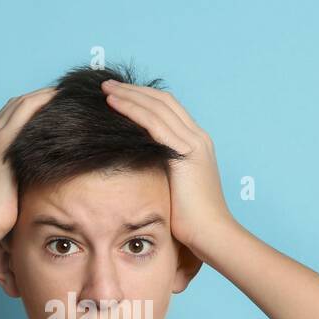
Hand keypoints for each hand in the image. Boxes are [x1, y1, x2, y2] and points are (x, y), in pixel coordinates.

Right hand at [0, 87, 57, 238]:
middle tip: (62, 94)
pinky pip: (23, 113)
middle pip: (15, 105)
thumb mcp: (7, 190)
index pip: (10, 117)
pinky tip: (57, 99)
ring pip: (19, 104)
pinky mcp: (0, 144)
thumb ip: (17, 178)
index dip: (31, 107)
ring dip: (42, 95)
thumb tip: (36, 180)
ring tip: (63, 93)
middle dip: (39, 97)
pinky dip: (40, 102)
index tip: (52, 106)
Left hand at [99, 79, 236, 258]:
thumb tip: (139, 173)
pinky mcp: (185, 153)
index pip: (168, 110)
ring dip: (129, 95)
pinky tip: (113, 103)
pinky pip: (154, 123)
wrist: (213, 234)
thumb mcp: (176, 190)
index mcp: (197, 145)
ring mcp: (194, 143)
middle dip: (133, 90)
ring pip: (156, 107)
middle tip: (107, 84)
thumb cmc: (193, 223)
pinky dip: (132, 109)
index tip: (120, 95)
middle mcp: (198, 138)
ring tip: (105, 88)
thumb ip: (163, 174)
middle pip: (162, 101)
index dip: (143, 99)